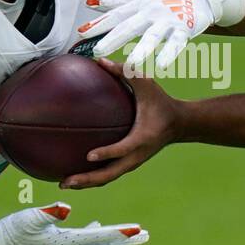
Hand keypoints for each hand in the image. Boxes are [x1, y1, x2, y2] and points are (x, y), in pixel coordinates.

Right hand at [0, 201, 147, 244]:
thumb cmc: (11, 233)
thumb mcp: (28, 218)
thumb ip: (48, 213)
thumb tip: (66, 208)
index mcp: (67, 241)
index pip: (100, 236)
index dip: (119, 232)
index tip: (137, 231)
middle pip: (104, 244)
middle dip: (125, 239)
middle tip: (146, 236)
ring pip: (96, 244)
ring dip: (114, 239)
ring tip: (131, 236)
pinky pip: (84, 242)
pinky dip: (96, 236)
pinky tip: (97, 228)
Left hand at [60, 59, 179, 189]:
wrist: (180, 124)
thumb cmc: (161, 101)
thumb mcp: (146, 83)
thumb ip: (123, 71)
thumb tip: (99, 60)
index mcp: (142, 138)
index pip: (123, 149)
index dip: (107, 153)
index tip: (89, 156)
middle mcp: (137, 155)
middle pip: (110, 174)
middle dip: (88, 179)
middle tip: (66, 182)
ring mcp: (133, 162)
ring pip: (108, 178)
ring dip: (87, 183)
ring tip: (64, 184)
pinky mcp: (130, 163)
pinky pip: (109, 174)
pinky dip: (93, 178)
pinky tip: (76, 176)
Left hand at [78, 0, 217, 70]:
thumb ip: (115, 2)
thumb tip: (89, 3)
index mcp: (138, 4)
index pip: (116, 15)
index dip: (99, 24)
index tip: (81, 33)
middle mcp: (151, 12)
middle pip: (130, 26)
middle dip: (114, 38)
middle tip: (98, 50)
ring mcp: (168, 21)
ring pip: (153, 36)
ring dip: (142, 49)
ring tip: (131, 64)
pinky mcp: (184, 30)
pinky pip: (176, 44)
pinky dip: (170, 53)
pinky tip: (162, 65)